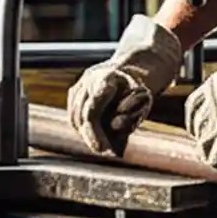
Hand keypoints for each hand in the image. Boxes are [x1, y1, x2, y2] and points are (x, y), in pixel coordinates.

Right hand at [67, 15, 183, 152]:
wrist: (131, 66)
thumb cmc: (139, 87)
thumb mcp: (142, 99)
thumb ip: (129, 115)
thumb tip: (115, 136)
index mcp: (106, 77)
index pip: (93, 110)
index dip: (95, 132)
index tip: (102, 149)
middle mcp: (88, 79)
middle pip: (82, 116)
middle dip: (91, 136)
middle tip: (102, 150)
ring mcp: (79, 85)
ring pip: (75, 117)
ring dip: (85, 133)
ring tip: (99, 144)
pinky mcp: (74, 91)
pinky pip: (74, 115)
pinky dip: (82, 127)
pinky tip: (92, 135)